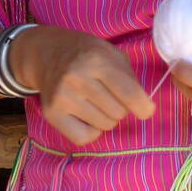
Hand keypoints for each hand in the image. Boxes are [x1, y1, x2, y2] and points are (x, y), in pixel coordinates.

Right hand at [13, 25, 155, 146]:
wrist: (45, 53)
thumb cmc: (85, 53)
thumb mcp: (110, 53)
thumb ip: (129, 77)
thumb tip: (141, 107)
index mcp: (96, 59)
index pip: (130, 94)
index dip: (144, 107)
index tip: (146, 110)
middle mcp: (77, 78)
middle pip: (119, 113)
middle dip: (120, 107)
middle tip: (108, 95)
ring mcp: (62, 97)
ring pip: (104, 126)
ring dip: (106, 117)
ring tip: (94, 101)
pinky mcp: (51, 113)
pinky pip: (84, 137)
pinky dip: (91, 131)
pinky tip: (85, 115)